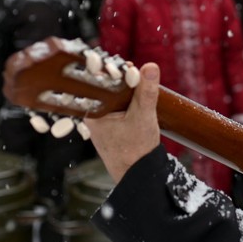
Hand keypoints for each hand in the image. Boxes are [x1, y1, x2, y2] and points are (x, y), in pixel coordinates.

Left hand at [85, 63, 161, 182]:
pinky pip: (117, 105)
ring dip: (126, 89)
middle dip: (121, 79)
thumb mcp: (144, 116)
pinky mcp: (110, 125)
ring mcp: (101, 120)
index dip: (113, 71)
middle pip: (106, 87)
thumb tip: (150, 66)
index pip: (100, 82)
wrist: (137, 175)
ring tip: (140, 82)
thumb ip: (147, 91)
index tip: (128, 66)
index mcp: (92, 111)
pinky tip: (138, 97)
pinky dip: (127, 100)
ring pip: (113, 96)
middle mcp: (92, 115)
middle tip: (137, 73)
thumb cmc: (135, 150)